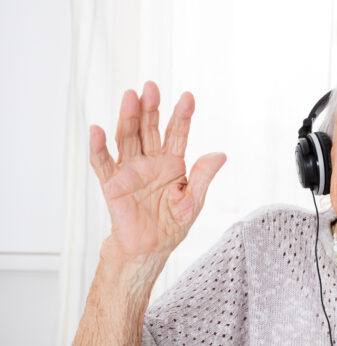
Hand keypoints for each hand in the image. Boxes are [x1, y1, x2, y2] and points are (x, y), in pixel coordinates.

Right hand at [90, 81, 225, 262]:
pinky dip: (98, 147)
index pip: (177, 134)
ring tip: (130, 96)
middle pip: (150, 129)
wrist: (150, 248)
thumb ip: (203, 177)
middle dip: (151, 108)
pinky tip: (97, 130)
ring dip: (128, 117)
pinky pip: (103, 163)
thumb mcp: (193, 201)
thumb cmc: (172, 224)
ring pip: (128, 138)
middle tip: (151, 86)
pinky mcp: (112, 183)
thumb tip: (220, 154)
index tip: (188, 97)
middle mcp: (150, 160)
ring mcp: (130, 169)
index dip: (182, 116)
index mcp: (172, 163)